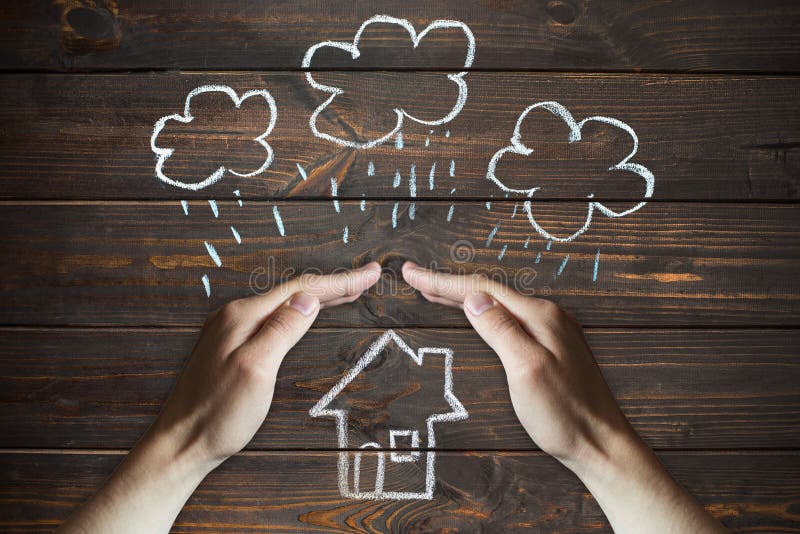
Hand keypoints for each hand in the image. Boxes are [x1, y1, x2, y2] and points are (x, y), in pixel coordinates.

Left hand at [57, 263, 381, 533]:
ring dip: (318, 296)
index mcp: (244, 317)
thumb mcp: (257, 370)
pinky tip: (305, 316)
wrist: (180, 443)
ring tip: (346, 292)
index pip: (302, 289)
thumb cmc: (217, 413)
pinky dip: (299, 313)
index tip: (371, 274)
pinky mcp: (231, 347)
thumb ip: (282, 331)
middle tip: (367, 278)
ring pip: (284, 304)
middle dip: (333, 285)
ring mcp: (231, 331)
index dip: (340, 282)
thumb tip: (308, 300)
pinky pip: (273, 319)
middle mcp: (236, 317)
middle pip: (294, 292)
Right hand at [402, 261, 726, 533]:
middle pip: (489, 291)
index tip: (412, 274)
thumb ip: (501, 331)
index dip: (443, 282)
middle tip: (415, 279)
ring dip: (466, 296)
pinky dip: (484, 313)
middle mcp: (547, 316)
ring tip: (436, 293)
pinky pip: (510, 319)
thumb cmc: (565, 414)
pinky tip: (478, 316)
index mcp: (539, 316)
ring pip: (499, 304)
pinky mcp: (553, 347)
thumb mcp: (526, 370)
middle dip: (450, 285)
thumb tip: (475, 300)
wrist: (601, 443)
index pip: (481, 289)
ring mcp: (552, 330)